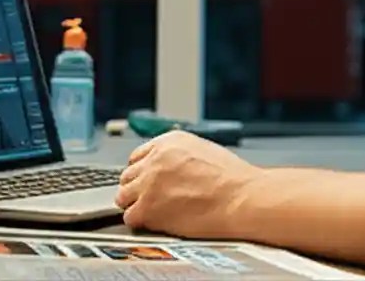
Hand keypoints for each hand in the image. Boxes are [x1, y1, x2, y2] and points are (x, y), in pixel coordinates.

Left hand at [116, 130, 258, 237]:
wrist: (241, 198)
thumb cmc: (233, 179)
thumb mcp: (204, 151)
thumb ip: (179, 157)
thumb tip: (169, 169)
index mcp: (169, 142)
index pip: (137, 156)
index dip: (142, 172)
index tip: (146, 181)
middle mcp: (154, 159)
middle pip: (127, 176)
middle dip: (137, 188)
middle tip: (150, 199)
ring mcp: (148, 184)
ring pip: (123, 196)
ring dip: (136, 205)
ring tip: (154, 212)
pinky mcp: (147, 208)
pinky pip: (130, 217)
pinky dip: (141, 222)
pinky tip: (156, 222)